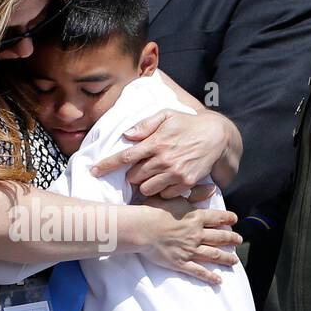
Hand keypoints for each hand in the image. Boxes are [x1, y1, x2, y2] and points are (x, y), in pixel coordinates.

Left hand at [92, 109, 230, 199]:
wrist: (216, 136)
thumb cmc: (187, 124)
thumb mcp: (166, 115)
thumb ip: (145, 125)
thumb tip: (127, 135)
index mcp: (155, 142)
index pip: (125, 156)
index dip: (107, 165)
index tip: (93, 171)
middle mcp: (164, 159)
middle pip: (134, 177)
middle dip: (133, 175)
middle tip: (140, 169)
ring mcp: (175, 173)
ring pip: (147, 189)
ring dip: (145, 185)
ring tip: (153, 176)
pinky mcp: (186, 183)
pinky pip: (165, 194)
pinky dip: (162, 191)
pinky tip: (167, 181)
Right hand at [142, 195, 239, 284]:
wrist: (141, 228)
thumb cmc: (154, 210)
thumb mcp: (176, 197)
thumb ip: (196, 194)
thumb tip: (213, 188)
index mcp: (196, 217)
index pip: (217, 218)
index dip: (228, 218)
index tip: (235, 220)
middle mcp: (197, 234)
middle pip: (219, 237)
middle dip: (231, 239)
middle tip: (239, 240)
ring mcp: (190, 250)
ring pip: (213, 255)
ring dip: (226, 258)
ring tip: (234, 261)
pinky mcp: (180, 263)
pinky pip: (198, 271)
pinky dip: (209, 277)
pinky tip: (218, 281)